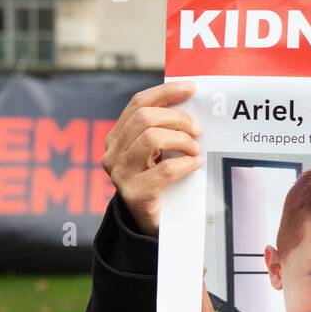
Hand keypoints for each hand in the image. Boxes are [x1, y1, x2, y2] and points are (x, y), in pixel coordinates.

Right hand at [100, 81, 202, 235]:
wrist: (151, 223)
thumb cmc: (159, 182)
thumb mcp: (157, 152)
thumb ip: (163, 129)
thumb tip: (189, 101)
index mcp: (117, 137)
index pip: (138, 103)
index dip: (165, 92)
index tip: (191, 88)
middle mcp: (112, 153)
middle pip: (145, 118)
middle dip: (177, 119)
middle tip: (197, 130)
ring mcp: (120, 175)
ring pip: (152, 139)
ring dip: (182, 141)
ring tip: (195, 150)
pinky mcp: (134, 195)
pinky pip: (165, 170)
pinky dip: (186, 164)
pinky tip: (195, 165)